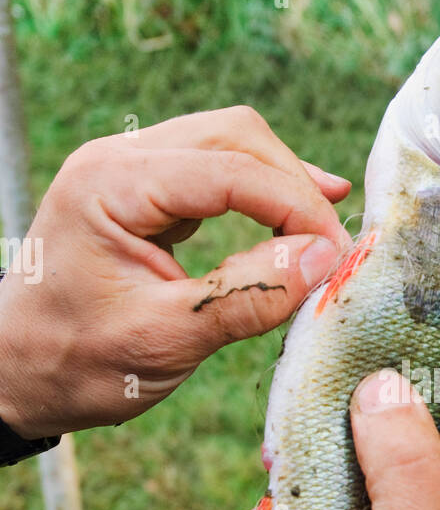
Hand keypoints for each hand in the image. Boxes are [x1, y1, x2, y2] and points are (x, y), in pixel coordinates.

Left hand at [0, 106, 350, 438]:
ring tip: (325, 230)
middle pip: (234, 137)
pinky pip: (214, 170)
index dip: (296, 206)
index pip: (229, 171)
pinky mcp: (143, 190)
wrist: (16, 372)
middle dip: (294, 186)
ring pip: (229, 145)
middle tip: (335, 247)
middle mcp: (118, 160)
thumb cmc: (76, 363)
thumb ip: (246, 296)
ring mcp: (129, 169)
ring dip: (281, 184)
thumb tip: (325, 258)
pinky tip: (292, 221)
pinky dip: (258, 194)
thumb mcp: (165, 339)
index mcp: (111, 185)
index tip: (338, 254)